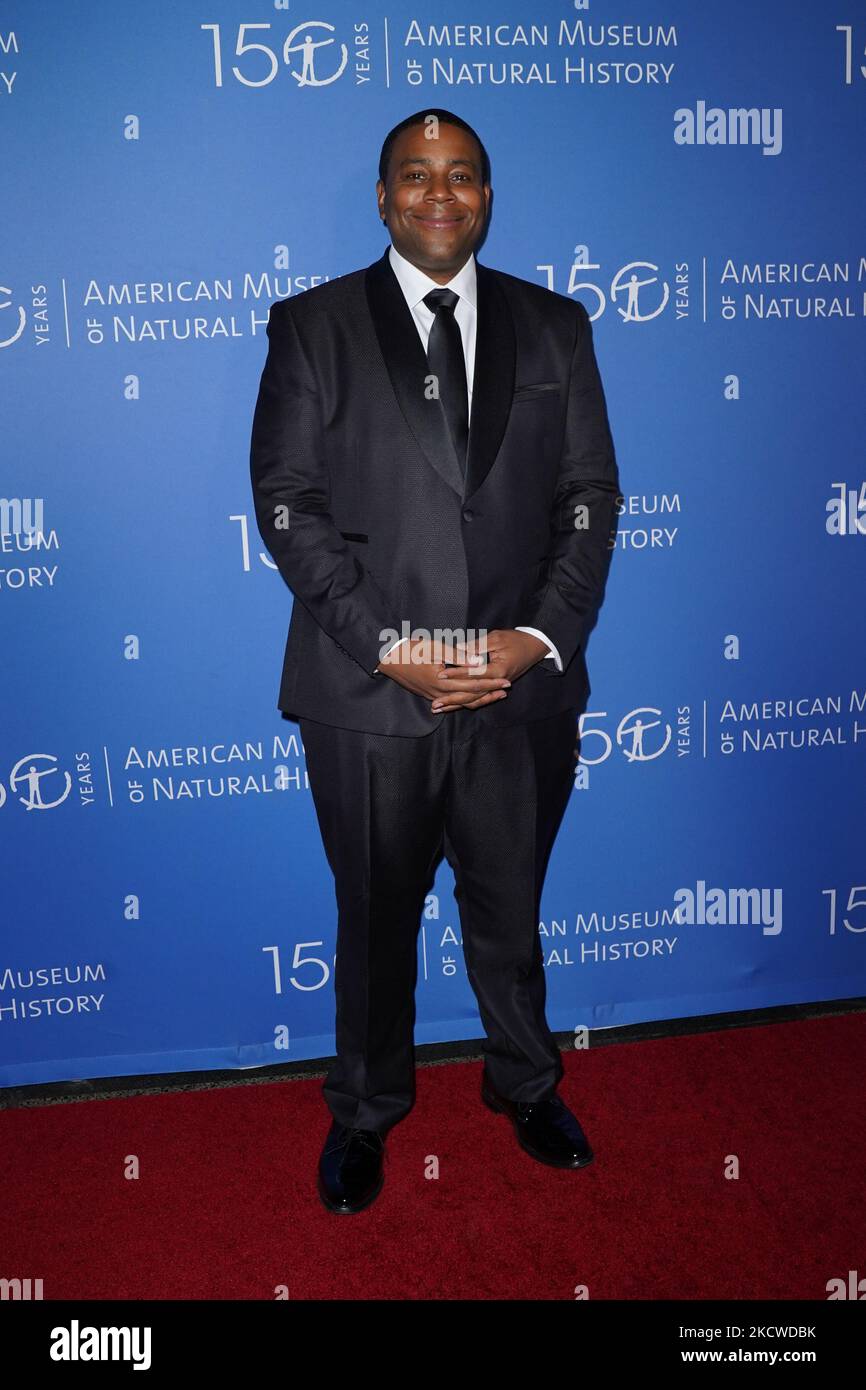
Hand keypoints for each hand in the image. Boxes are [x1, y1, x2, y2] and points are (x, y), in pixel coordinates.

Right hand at [376, 634, 511, 712]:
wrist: (387, 659)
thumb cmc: (411, 649)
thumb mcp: (436, 648)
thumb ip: (459, 656)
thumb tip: (479, 661)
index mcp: (443, 681)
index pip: (474, 684)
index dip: (491, 683)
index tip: (506, 682)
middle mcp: (440, 693)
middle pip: (470, 697)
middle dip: (489, 694)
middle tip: (506, 691)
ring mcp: (433, 696)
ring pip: (461, 702)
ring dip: (478, 699)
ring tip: (494, 696)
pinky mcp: (429, 695)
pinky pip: (451, 702)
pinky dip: (464, 702)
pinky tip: (471, 700)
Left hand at [428, 629, 547, 712]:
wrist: (536, 646)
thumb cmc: (516, 639)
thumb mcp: (496, 638)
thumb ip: (476, 646)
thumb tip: (458, 649)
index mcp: (498, 670)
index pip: (472, 674)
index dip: (455, 674)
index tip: (440, 675)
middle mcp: (498, 682)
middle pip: (472, 693)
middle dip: (452, 699)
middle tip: (434, 704)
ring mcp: (498, 687)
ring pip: (475, 699)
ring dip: (457, 704)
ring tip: (439, 709)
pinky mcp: (497, 687)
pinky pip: (480, 697)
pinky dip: (466, 701)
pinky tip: (454, 705)